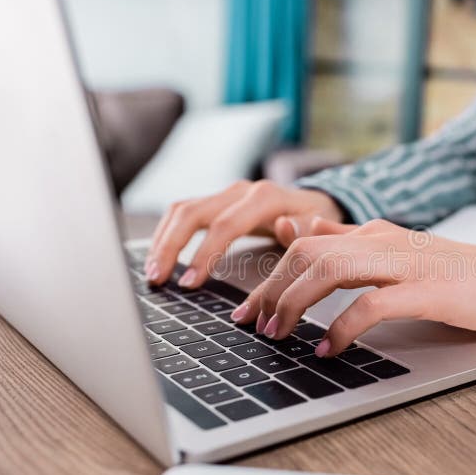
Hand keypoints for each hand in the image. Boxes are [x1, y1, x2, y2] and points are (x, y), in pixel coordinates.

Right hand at [144, 180, 343, 287]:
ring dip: (163, 240)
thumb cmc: (319, 221)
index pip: (225, 225)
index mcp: (265, 198)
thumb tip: (284, 228)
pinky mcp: (218, 202)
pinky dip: (168, 234)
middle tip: (157, 278)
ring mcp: (226, 195)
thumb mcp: (322, 227)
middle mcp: (240, 191)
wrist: (317, 203)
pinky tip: (160, 257)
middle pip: (193, 212)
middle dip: (171, 246)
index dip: (205, 254)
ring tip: (153, 272)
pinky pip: (184, 213)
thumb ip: (306, 229)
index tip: (191, 283)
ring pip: (182, 210)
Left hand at [230, 219, 475, 356]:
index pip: (306, 241)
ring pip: (330, 269)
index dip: (269, 274)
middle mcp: (384, 240)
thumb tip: (298, 226)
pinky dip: (342, 329)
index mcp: (375, 233)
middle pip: (307, 252)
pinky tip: (329, 350)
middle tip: (253, 325)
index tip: (248, 307)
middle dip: (270, 290)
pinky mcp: (427, 290)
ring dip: (295, 304)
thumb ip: (347, 241)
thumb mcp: (396, 253)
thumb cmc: (460, 276)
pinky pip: (371, 304)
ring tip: (279, 335)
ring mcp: (406, 262)